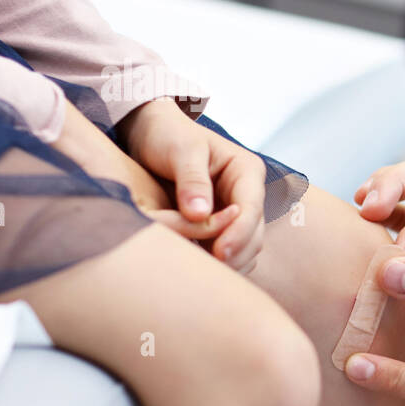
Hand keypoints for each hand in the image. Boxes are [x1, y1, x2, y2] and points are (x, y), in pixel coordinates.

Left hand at [118, 97, 266, 270]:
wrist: (150, 132)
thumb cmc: (167, 135)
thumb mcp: (181, 151)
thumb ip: (192, 181)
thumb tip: (201, 215)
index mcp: (246, 171)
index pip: (252, 209)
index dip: (239, 234)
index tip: (220, 253)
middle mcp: (246, 193)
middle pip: (254, 232)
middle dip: (236, 252)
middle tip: (210, 270)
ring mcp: (234, 210)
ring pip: (245, 245)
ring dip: (230, 260)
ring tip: (203, 273)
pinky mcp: (219, 222)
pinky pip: (227, 247)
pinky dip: (218, 260)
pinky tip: (198, 267)